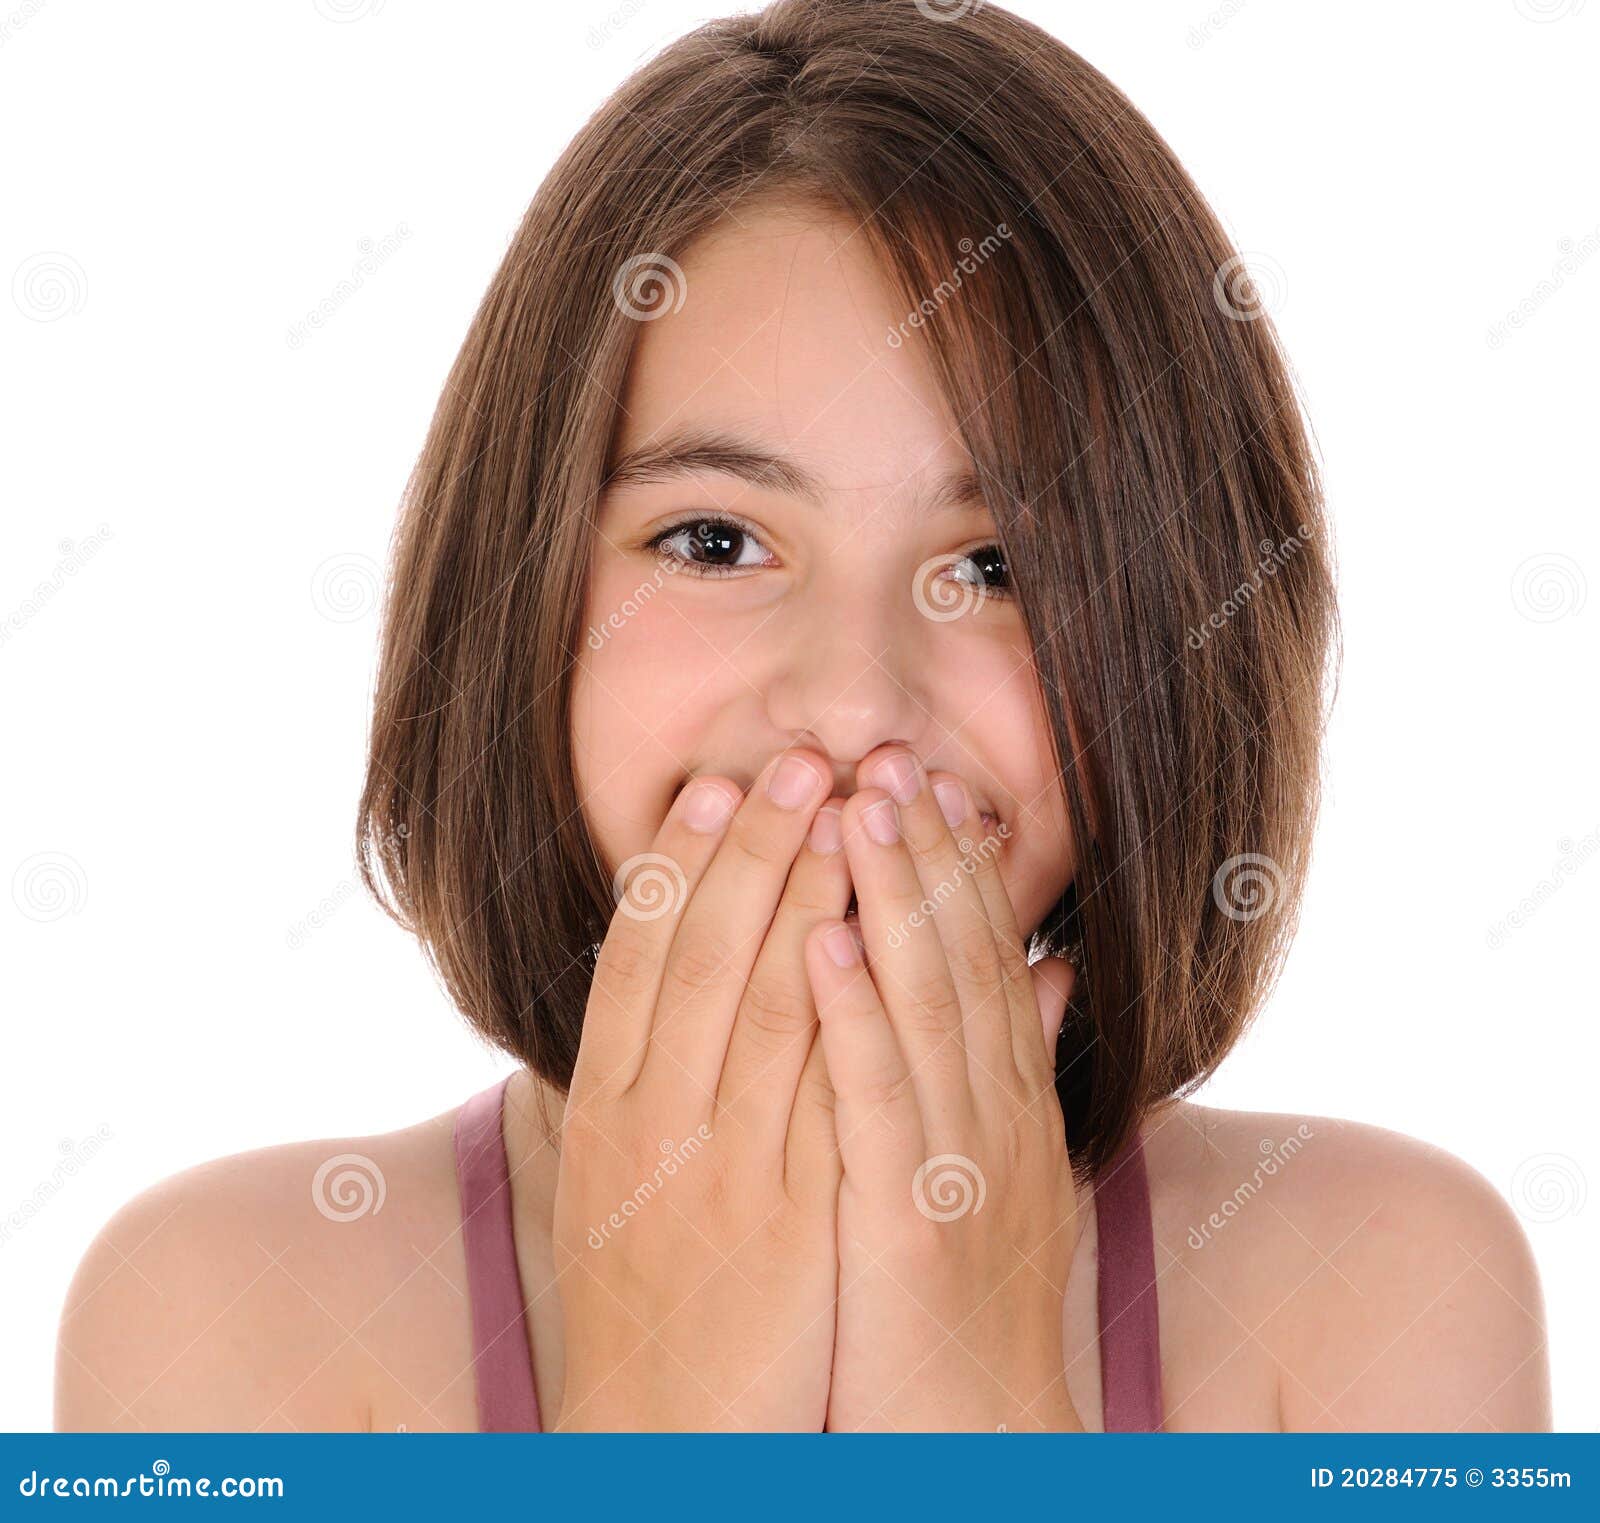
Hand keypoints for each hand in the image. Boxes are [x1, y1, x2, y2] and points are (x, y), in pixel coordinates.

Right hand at [551, 748, 845, 1430]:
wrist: (656, 1443)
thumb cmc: (647, 1300)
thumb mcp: (620, 1180)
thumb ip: (647, 1076)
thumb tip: (663, 984)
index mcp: (602, 1107)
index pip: (637, 959)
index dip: (677, 865)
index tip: (714, 787)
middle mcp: (647, 1122)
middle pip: (699, 958)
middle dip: (749, 851)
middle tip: (791, 761)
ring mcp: (714, 1169)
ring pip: (759, 1004)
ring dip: (801, 897)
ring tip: (840, 811)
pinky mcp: (783, 1219)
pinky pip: (818, 1095)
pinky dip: (840, 1009)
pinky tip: (864, 940)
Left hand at [802, 745, 1082, 1430]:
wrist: (976, 1443)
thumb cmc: (966, 1305)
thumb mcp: (1008, 1174)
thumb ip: (1017, 1067)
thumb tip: (1047, 970)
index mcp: (1010, 1103)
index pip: (985, 957)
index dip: (956, 866)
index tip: (924, 782)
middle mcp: (999, 1116)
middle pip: (962, 959)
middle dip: (926, 853)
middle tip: (890, 756)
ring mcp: (962, 1163)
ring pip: (929, 1007)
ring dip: (894, 901)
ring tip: (860, 808)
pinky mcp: (910, 1219)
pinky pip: (879, 1102)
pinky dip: (854, 1017)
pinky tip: (822, 944)